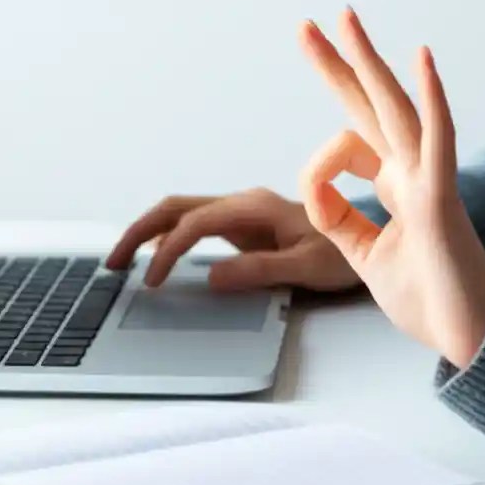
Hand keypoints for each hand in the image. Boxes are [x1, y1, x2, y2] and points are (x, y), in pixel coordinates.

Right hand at [106, 189, 361, 290]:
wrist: (372, 241)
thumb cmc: (346, 255)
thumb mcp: (308, 266)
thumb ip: (260, 270)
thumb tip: (211, 276)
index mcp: (254, 207)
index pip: (195, 224)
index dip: (168, 250)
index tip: (153, 280)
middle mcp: (242, 204)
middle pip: (175, 208)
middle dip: (139, 231)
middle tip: (112, 263)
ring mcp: (239, 214)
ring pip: (179, 214)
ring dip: (146, 232)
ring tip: (120, 259)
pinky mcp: (240, 228)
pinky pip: (192, 226)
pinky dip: (164, 237)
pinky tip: (153, 256)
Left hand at [297, 7, 484, 368]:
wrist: (470, 338)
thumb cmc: (429, 297)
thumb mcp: (362, 255)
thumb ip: (337, 220)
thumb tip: (314, 194)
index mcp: (396, 183)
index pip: (347, 144)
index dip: (317, 172)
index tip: (318, 211)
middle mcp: (413, 171)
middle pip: (369, 104)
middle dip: (338, 63)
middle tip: (309, 25)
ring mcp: (429, 179)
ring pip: (395, 108)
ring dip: (371, 62)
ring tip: (346, 21)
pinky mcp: (441, 199)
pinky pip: (437, 141)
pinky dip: (431, 100)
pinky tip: (422, 60)